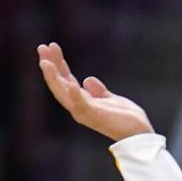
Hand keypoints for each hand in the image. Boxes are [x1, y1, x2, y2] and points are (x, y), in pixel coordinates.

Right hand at [37, 42, 154, 140]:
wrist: (140, 133)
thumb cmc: (126, 119)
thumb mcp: (110, 99)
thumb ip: (98, 91)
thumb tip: (87, 79)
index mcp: (82, 102)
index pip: (65, 80)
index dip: (58, 64)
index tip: (51, 47)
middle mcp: (79, 107)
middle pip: (59, 84)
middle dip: (50, 66)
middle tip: (42, 47)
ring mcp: (84, 112)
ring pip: (63, 93)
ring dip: (53, 78)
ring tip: (46, 62)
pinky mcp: (94, 116)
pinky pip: (82, 105)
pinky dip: (75, 96)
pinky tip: (71, 84)